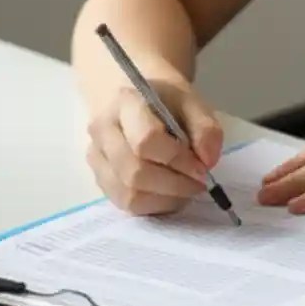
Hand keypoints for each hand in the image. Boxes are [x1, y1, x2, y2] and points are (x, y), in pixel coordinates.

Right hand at [85, 80, 223, 214]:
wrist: (136, 100)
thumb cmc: (166, 102)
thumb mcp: (192, 103)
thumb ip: (205, 129)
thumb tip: (207, 162)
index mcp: (125, 103)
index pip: (146, 140)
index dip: (178, 160)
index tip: (202, 167)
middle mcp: (102, 130)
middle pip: (134, 173)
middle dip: (174, 184)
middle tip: (198, 183)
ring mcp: (96, 157)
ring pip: (128, 194)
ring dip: (165, 198)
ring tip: (185, 188)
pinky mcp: (100, 179)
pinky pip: (126, 203)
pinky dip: (154, 205)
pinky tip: (170, 193)